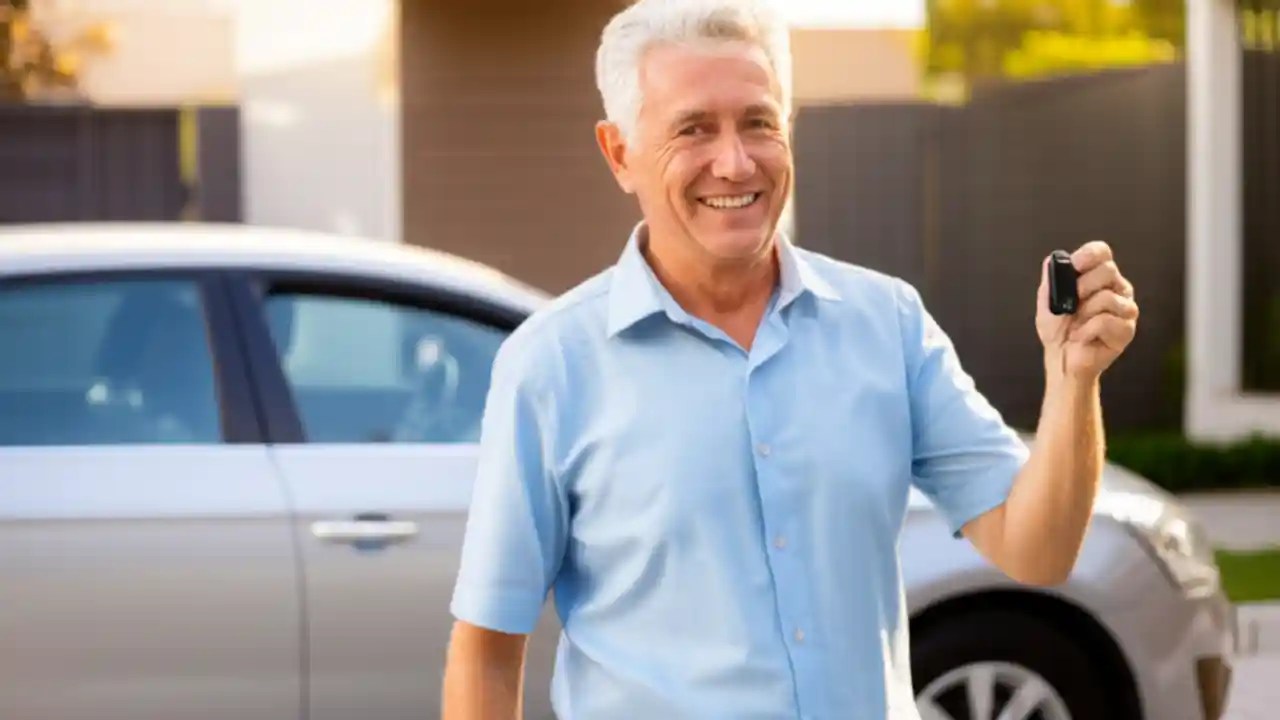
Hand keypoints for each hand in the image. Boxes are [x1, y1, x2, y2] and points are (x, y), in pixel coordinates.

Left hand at [1036, 241, 1138, 380]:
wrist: (1061, 358)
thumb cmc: (1058, 329)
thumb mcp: (1048, 300)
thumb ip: (1052, 278)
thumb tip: (1053, 259)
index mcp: (1099, 277)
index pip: (1102, 252)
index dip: (1088, 255)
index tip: (1075, 266)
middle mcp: (1117, 288)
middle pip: (1108, 270)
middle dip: (1081, 287)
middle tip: (1070, 305)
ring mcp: (1125, 309)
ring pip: (1107, 297)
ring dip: (1083, 313)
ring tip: (1077, 324)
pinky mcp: (1127, 330)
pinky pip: (1106, 321)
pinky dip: (1087, 330)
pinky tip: (1082, 336)